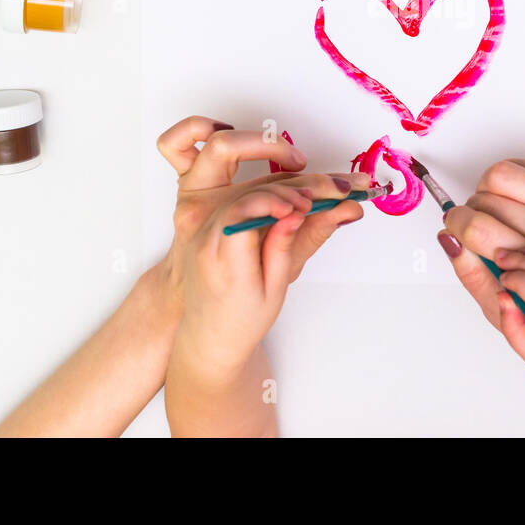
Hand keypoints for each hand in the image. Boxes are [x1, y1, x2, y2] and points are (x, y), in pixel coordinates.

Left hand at [172, 169, 362, 377]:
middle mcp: (205, 245)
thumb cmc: (241, 321)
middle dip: (288, 189)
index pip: (241, 215)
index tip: (302, 204)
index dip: (273, 200)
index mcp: (224, 267)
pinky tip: (286, 198)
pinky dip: (262, 194)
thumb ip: (285, 248)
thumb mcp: (273, 290)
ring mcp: (200, 234)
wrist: (208, 336)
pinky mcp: (203, 227)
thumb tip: (302, 213)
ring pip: (240, 193)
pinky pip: (233, 199)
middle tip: (324, 193)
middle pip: (245, 198)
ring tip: (309, 196)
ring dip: (278, 188)